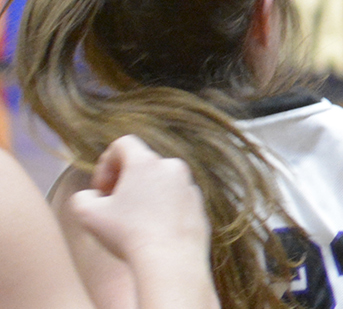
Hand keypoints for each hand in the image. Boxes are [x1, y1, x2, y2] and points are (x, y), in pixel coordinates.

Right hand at [66, 136, 210, 266]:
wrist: (170, 259)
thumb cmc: (128, 234)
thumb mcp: (87, 214)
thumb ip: (83, 196)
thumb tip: (92, 197)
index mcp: (146, 162)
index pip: (123, 144)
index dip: (105, 163)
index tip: (102, 189)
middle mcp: (172, 167)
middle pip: (143, 163)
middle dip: (124, 180)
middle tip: (113, 205)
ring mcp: (189, 185)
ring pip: (160, 182)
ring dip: (144, 195)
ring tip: (132, 221)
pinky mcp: (198, 204)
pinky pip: (175, 199)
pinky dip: (162, 208)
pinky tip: (151, 230)